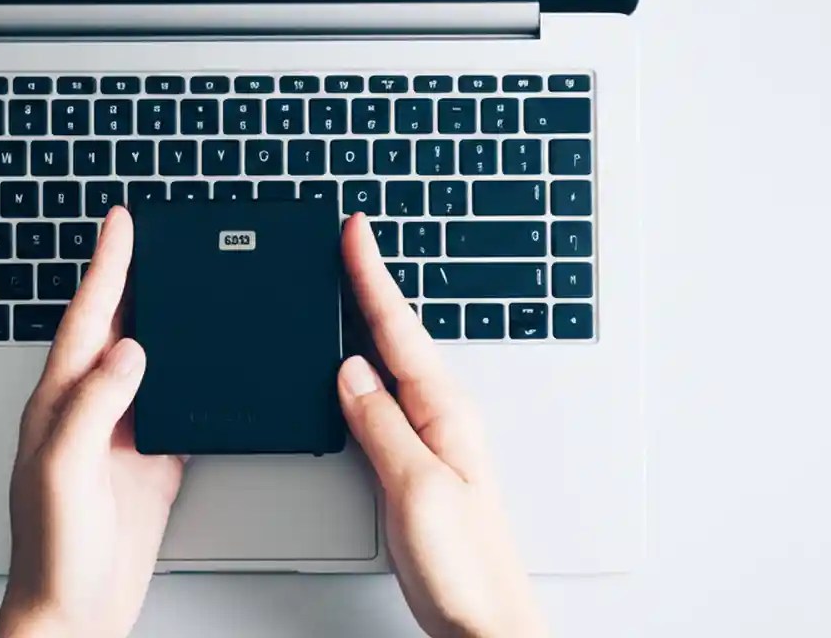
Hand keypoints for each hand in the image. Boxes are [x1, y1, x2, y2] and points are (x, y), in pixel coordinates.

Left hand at [0, 207, 182, 637]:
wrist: (74, 612)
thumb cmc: (51, 552)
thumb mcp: (66, 471)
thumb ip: (93, 407)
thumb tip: (128, 350)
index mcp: (59, 403)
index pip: (87, 319)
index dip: (106, 267)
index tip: (122, 224)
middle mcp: (88, 411)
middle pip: (115, 328)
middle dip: (132, 279)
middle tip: (152, 236)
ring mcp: (120, 436)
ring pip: (145, 362)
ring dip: (163, 322)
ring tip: (182, 284)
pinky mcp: (149, 463)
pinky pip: (174, 408)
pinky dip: (190, 379)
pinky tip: (202, 366)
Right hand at [338, 214, 548, 637]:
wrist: (486, 620)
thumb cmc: (463, 565)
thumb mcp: (415, 488)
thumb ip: (381, 425)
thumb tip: (350, 371)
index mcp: (443, 411)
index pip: (398, 327)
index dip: (371, 276)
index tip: (355, 232)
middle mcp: (441, 415)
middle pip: (396, 334)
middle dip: (369, 285)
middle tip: (345, 243)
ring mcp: (432, 437)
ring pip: (391, 362)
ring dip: (369, 321)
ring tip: (348, 285)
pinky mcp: (418, 460)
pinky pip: (387, 397)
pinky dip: (368, 367)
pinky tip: (359, 365)